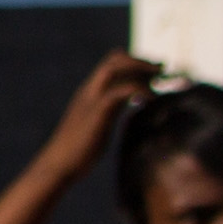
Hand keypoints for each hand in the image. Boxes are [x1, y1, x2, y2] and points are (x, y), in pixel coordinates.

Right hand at [34, 46, 169, 182]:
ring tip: (161, 78)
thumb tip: (127, 110)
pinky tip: (151, 98)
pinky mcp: (97, 113)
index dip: (136, 63)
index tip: (157, 71)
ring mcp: (91, 99)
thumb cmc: (79, 150)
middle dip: (142, 61)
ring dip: (141, 69)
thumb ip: (110, 112)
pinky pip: (119, 92)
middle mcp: (89, 90)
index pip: (112, 63)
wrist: (59, 164)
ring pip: (114, 69)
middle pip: (114, 59)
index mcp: (89, 92)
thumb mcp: (98, 123)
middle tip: (163, 70)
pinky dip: (138, 89)